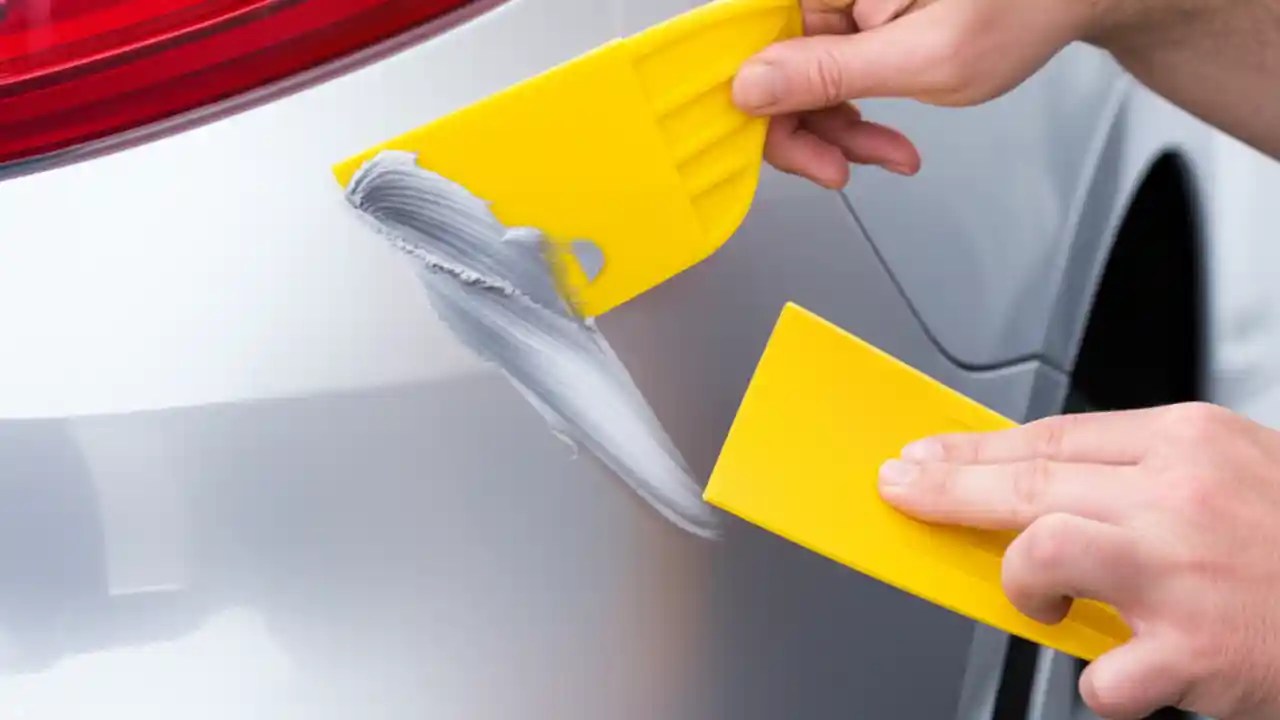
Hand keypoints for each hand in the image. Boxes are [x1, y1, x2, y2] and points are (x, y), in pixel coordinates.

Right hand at [732, 0, 1107, 187]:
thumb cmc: (1024, 4)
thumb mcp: (927, 57)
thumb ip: (832, 74)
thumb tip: (749, 87)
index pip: (750, 38)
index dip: (752, 101)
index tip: (781, 147)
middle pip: (770, 65)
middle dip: (807, 127)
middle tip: (842, 168)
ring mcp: (838, 0)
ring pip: (799, 81)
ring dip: (838, 131)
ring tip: (888, 154)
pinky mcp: (851, 18)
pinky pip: (828, 75)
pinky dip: (855, 117)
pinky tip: (887, 140)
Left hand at [876, 403, 1279, 718]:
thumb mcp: (1230, 473)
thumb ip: (1138, 478)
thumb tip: (1035, 490)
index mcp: (1187, 442)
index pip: (1048, 436)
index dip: (972, 450)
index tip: (922, 457)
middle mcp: (1182, 495)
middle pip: (1029, 481)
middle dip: (948, 489)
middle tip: (903, 493)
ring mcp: (1188, 570)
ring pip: (1044, 549)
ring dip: (1023, 582)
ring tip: (1041, 603)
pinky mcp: (1199, 649)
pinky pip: (1104, 673)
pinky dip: (1102, 685)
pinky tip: (1124, 675)